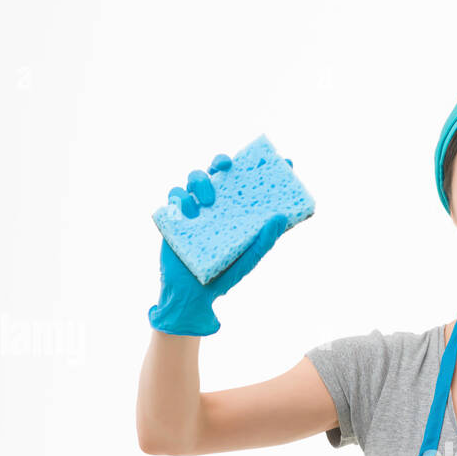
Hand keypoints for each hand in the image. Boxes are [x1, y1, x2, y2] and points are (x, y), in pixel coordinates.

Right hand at [148, 152, 289, 335]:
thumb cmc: (223, 275)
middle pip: (217, 171)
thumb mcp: (247, 260)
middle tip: (227, 166)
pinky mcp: (174, 217)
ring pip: (194, 177)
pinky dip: (181, 199)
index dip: (263, 168)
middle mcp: (216, 204)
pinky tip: (189, 211)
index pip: (247, 182)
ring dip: (200, 181)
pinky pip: (174, 196)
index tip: (282, 160)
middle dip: (221, 162)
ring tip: (208, 200)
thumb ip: (264, 241)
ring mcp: (195, 208)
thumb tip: (280, 217)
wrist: (191, 295)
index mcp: (234, 210)